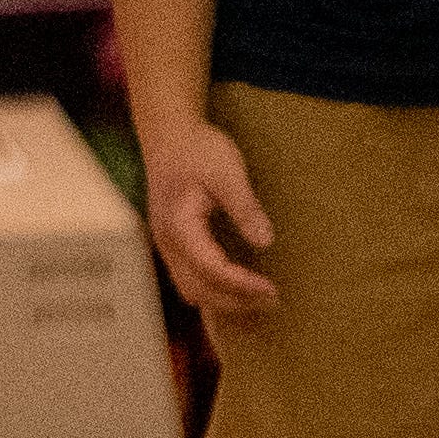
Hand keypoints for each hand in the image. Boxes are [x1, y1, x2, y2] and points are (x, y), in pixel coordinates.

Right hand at [139, 114, 277, 317]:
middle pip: (199, 289)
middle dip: (235, 300)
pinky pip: (188, 280)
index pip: (211, 269)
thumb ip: (244, 208)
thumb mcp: (227, 171)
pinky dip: (212, 290)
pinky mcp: (172, 245)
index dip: (241, 285)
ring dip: (223, 300)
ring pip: (190, 290)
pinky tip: (234, 287)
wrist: (169, 137)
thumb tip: (265, 241)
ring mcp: (166, 247)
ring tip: (256, 299)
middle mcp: (168, 244)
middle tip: (272, 299)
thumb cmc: (198, 150)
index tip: (272, 289)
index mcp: (180, 227)